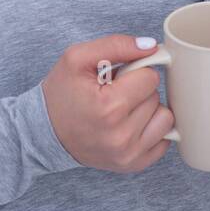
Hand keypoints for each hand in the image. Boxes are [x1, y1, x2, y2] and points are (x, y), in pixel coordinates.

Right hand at [41, 35, 175, 172]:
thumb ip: (117, 45)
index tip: (117, 77)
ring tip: (123, 110)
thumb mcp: (77, 58)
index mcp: (109, 107)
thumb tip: (152, 46)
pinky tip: (130, 125)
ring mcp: (128, 154)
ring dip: (148, 110)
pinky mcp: (133, 165)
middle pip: (156, 97)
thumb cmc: (61, 94)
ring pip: (165, 119)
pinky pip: (164, 141)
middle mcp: (121, 135)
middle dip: (138, 91)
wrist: (44, 133)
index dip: (134, 72)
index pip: (150, 77)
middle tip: (114, 94)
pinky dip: (151, 130)